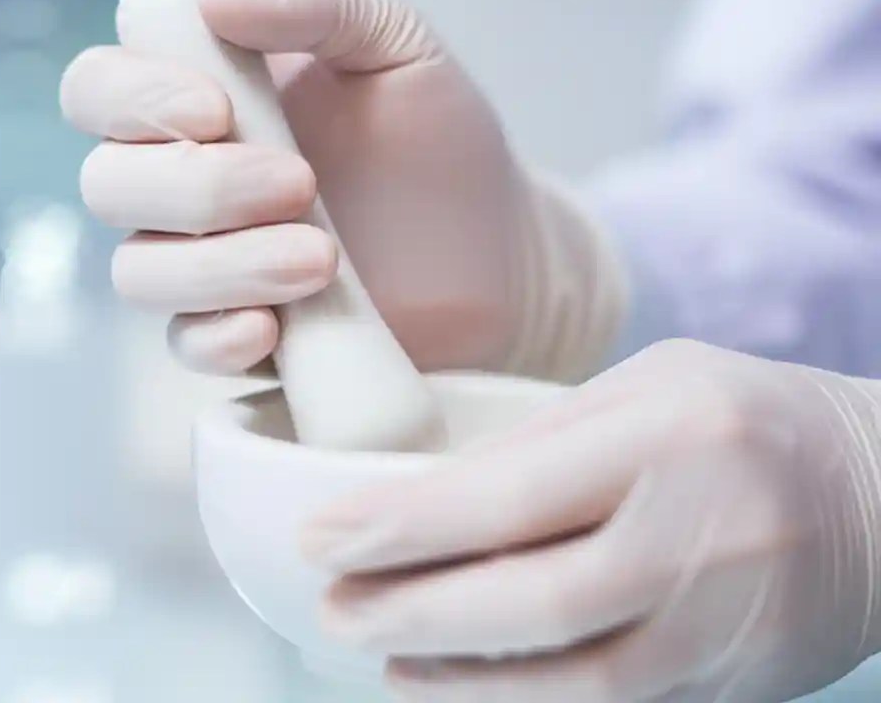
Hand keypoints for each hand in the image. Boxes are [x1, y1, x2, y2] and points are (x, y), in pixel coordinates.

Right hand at [61, 0, 626, 380]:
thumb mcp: (398, 47)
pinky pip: (185, 343)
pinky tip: (273, 327)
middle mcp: (181, 179)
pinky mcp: (236, 334)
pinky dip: (219, 335)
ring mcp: (202, 263)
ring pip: (138, 270)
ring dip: (218, 264)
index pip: (100, 87)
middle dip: (196, 186)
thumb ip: (317, 4)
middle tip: (300, 184)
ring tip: (320, 259)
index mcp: (199, 95)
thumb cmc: (439, 144)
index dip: (133, 96)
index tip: (217, 110)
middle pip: (106, 183)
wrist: (499, 258)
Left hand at [302, 340, 880, 701]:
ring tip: (386, 662)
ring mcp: (728, 619)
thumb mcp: (644, 390)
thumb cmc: (739, 421)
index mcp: (671, 431)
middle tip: (337, 613)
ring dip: (461, 680)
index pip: (512, 493)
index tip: (323, 539)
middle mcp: (705, 529)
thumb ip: (540, 445)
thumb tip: (419, 504)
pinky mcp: (737, 683)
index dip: (405, 527)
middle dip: (416, 616)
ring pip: (574, 678)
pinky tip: (464, 689)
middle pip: (535, 600)